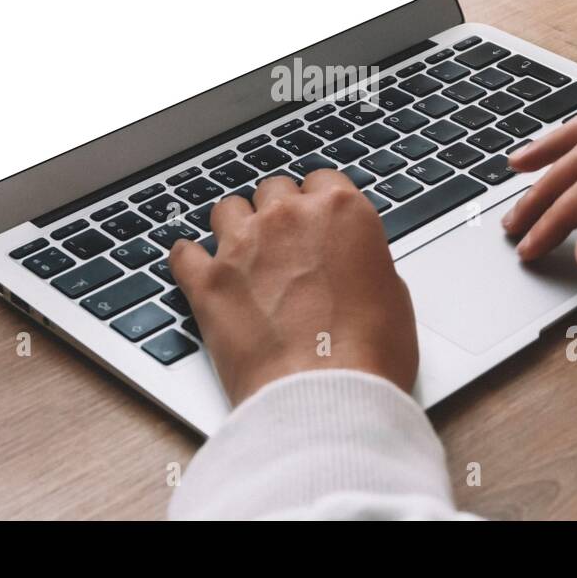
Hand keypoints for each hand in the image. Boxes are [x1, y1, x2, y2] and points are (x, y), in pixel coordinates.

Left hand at [169, 170, 417, 405]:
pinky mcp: (208, 281)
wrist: (326, 396)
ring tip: (243, 254)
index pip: (322, 180)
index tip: (316, 218)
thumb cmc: (369, 355)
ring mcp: (243, 246)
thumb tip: (352, 264)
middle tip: (285, 245)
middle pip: (274, 190)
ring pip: (227, 209)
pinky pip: (183, 252)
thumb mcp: (393, 295)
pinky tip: (196, 267)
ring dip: (236, 227)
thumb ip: (364, 261)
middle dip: (278, 213)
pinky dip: (188, 259)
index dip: (319, 202)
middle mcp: (289, 217)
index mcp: (341, 212)